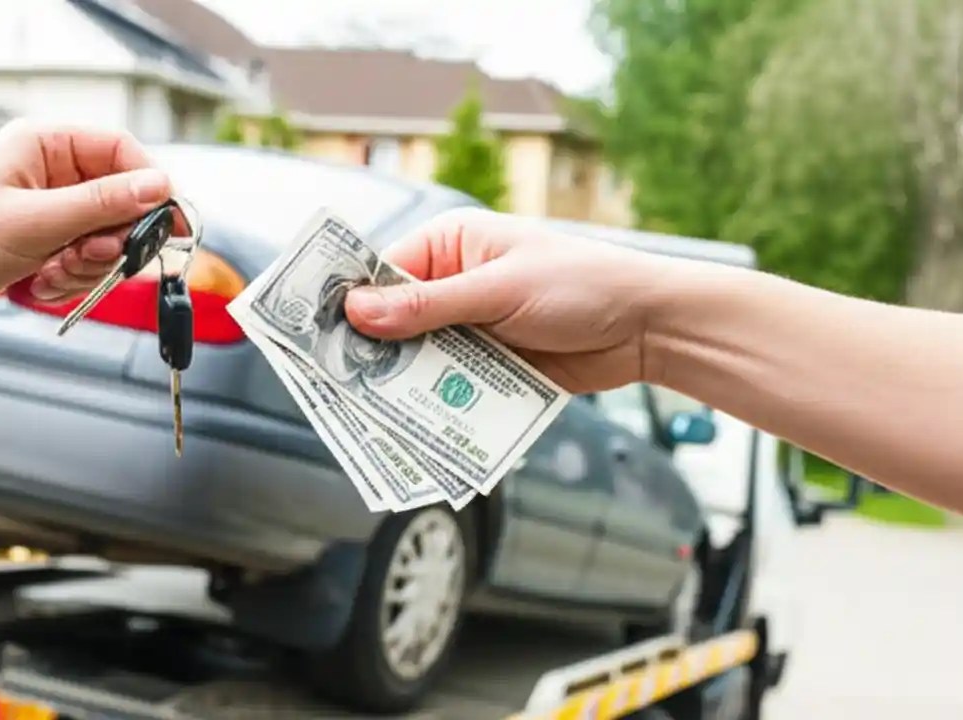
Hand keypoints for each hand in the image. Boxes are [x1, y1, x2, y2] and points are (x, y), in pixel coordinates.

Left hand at [0, 120, 172, 317]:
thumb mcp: (37, 221)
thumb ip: (103, 204)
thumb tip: (158, 186)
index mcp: (44, 144)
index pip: (120, 151)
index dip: (149, 185)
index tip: (168, 222)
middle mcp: (49, 171)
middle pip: (118, 200)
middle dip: (109, 239)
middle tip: (90, 257)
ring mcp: (47, 208)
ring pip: (104, 238)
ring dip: (87, 266)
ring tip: (51, 273)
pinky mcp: (42, 240)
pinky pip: (82, 260)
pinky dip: (68, 278)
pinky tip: (37, 283)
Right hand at [345, 208, 672, 392]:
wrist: (646, 327)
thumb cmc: (581, 286)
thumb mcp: (499, 291)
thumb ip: (429, 306)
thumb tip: (358, 311)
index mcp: (450, 245)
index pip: (382, 272)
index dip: (350, 304)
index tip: (316, 335)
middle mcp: (451, 283)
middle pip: (393, 320)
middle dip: (372, 351)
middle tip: (336, 384)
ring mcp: (468, 326)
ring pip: (416, 358)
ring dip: (403, 382)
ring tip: (369, 411)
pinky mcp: (487, 364)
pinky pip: (449, 384)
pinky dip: (435, 400)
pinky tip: (414, 422)